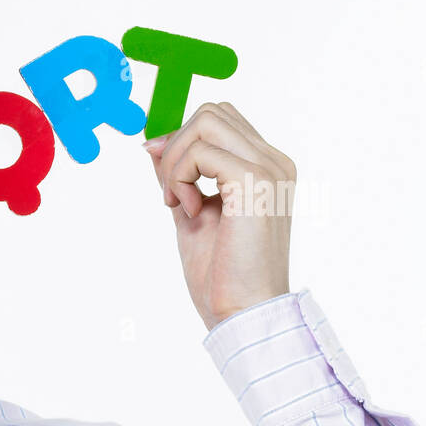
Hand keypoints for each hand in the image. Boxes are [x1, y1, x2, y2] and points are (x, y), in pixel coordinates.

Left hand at [145, 102, 293, 331]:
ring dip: (175, 161)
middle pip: (212, 112)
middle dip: (176, 147)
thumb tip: (152, 145)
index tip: (166, 183)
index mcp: (265, 168)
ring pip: (205, 122)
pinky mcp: (254, 181)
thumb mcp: (192, 214)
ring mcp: (268, 169)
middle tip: (171, 195)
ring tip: (178, 203)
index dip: (181, 142)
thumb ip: (178, 177)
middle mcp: (273, 162)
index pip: (219, 121)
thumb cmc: (223, 276)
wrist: (243, 313)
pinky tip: (187, 211)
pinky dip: (180, 177)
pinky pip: (201, 150)